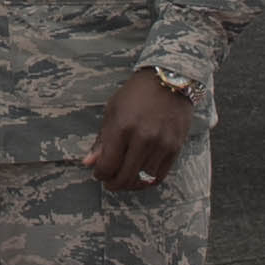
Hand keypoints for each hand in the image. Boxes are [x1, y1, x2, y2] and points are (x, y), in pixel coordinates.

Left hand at [87, 69, 194, 192]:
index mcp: (122, 127)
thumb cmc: (136, 94)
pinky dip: (148, 181)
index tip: (98, 173)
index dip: (100, 174)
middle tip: (109, 183)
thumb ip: (102, 140)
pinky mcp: (175, 147)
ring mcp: (161, 144)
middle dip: (113, 184)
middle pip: (125, 177)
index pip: (108, 165)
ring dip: (131, 184)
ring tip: (124, 180)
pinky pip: (160, 175)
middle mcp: (143, 138)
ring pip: (143, 179)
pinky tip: (140, 177)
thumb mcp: (112, 110)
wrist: (170, 80)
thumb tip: (88, 163)